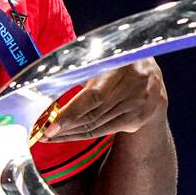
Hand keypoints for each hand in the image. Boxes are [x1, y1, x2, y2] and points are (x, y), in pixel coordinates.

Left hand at [44, 58, 166, 141]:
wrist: (153, 76)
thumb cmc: (118, 63)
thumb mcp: (104, 58)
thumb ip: (82, 68)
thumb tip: (48, 83)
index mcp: (120, 67)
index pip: (93, 97)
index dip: (71, 113)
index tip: (51, 126)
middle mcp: (132, 88)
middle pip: (93, 114)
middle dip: (65, 126)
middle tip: (42, 133)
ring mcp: (137, 106)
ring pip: (97, 125)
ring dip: (71, 132)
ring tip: (51, 136)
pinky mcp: (137, 119)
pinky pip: (104, 130)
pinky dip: (83, 133)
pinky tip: (69, 133)